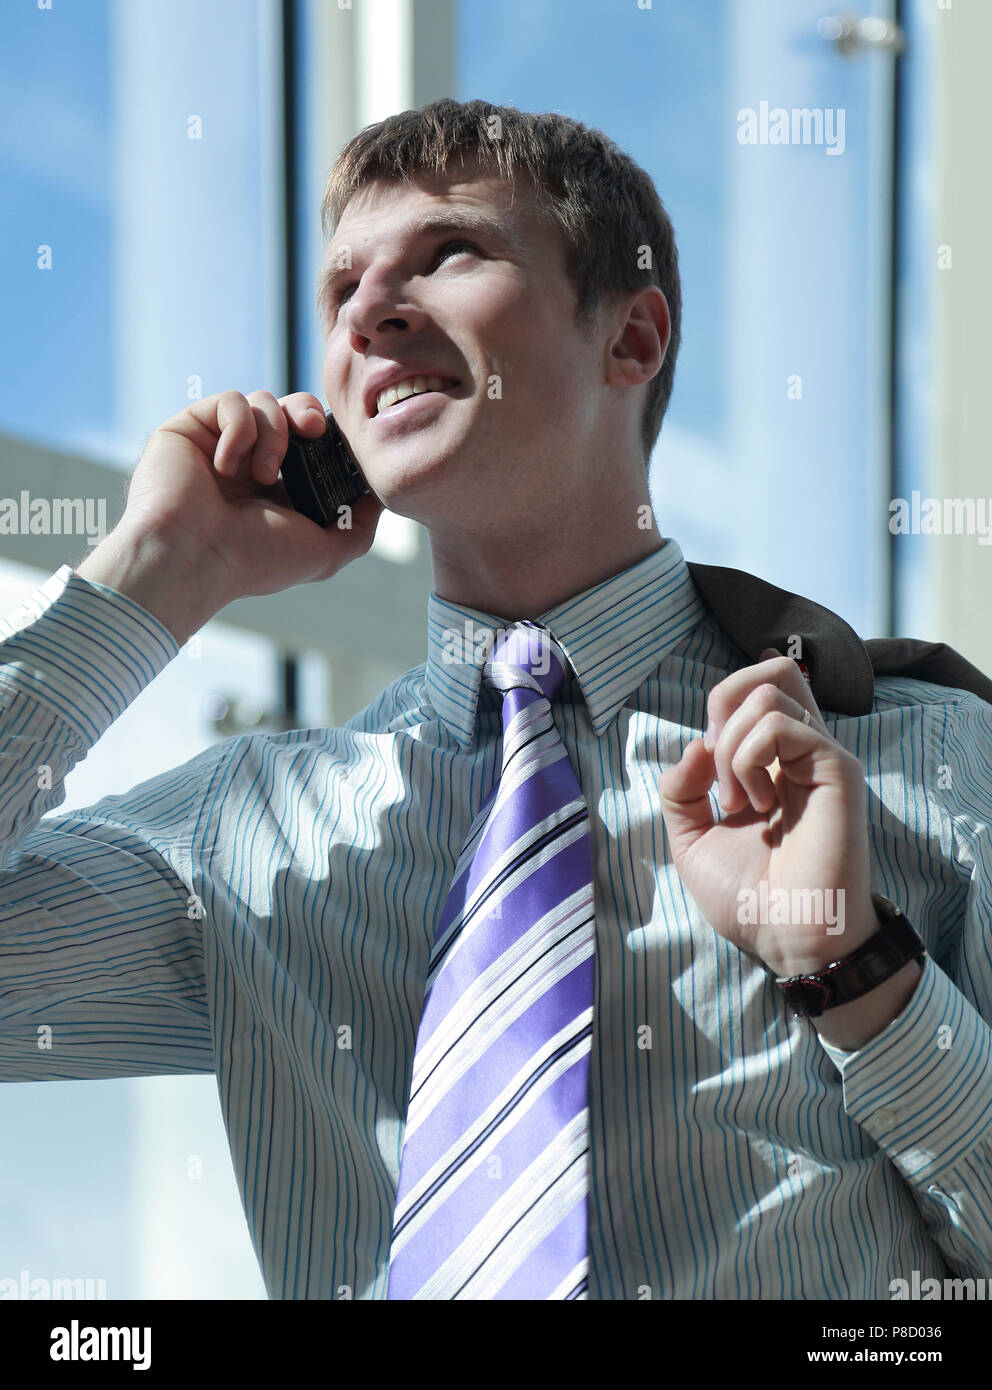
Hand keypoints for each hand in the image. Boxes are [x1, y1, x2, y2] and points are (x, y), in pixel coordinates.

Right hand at [121, 389, 383, 605]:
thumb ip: (358, 527)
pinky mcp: (191, 427)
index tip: (340, 443)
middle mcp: (249, 463)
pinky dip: (238, 428)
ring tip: (262, 474)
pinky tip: (227, 464)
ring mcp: (219, 443)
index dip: (329, 436)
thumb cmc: (255, 560)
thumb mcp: (324, 552)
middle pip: (292, 410)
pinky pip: (230, 401)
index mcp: (279, 488)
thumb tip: (378, 497)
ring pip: (264, 402)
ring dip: (273, 433)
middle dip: (309, 414)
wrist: (194, 557)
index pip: (313, 441)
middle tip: (313, 431)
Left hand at [658, 650, 878, 978]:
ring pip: (769, 691)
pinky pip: (781, 724)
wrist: (784, 938)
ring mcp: (821, 756)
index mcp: (772, 761)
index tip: (707, 768)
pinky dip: (749, 759)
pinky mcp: (837, 769)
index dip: (720, 708)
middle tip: (718, 768)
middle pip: (772, 670)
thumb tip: (695, 744)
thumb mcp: (690, 838)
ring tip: (740, 801)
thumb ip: (681, 789)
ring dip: (732, 745)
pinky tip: (759, 805)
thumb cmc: (746, 897)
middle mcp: (800, 751)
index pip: (754, 689)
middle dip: (725, 706)